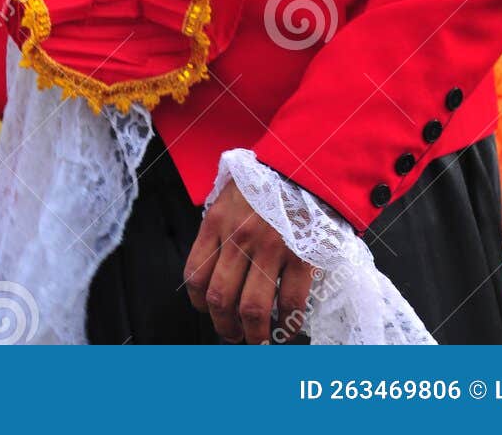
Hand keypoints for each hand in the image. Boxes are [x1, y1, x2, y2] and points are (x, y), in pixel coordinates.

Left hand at [183, 178, 313, 343]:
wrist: (306, 162)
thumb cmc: (267, 180)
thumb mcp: (230, 194)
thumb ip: (220, 227)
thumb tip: (215, 264)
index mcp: (217, 222)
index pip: (195, 276)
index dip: (200, 303)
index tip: (210, 311)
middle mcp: (239, 238)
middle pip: (220, 299)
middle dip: (224, 327)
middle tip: (233, 335)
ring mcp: (270, 248)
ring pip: (252, 309)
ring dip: (253, 334)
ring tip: (258, 340)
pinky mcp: (300, 255)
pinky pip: (290, 302)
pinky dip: (287, 323)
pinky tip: (287, 327)